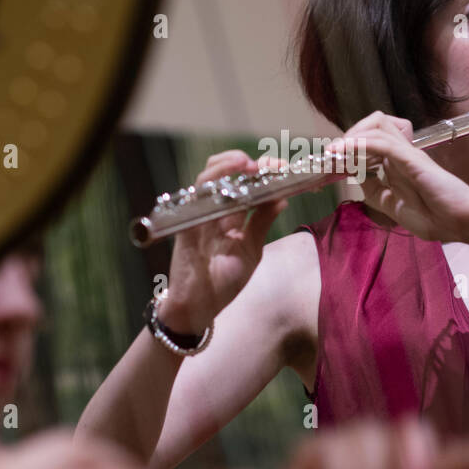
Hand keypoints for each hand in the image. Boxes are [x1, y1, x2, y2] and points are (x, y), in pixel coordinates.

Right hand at [158, 151, 288, 333]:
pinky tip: (226, 185)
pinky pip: (195, 199)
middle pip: (221, 171)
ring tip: (245, 163)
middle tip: (264, 164)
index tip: (281, 168)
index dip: (261, 171)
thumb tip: (282, 197)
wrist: (200, 307)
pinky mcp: (186, 225)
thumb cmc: (224, 282)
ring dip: (225, 166)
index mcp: (231, 215)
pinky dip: (211, 187)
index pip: (243, 182)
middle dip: (242, 162)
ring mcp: (198, 215)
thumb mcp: (251, 249)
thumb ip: (262, 222)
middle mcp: (214, 210)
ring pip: (206, 178)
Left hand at [334, 112, 468, 242]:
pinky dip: (359, 144)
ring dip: (350, 137)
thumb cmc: (436, 218)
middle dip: (347, 136)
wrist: (463, 224)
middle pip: (372, 124)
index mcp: (397, 164)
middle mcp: (401, 154)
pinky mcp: (412, 159)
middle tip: (331, 156)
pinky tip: (343, 152)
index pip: (369, 141)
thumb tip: (354, 180)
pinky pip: (382, 143)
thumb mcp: (392, 206)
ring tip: (333, 153)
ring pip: (376, 126)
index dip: (346, 148)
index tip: (327, 164)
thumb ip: (375, 192)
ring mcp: (407, 154)